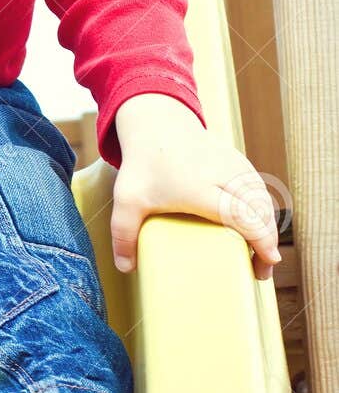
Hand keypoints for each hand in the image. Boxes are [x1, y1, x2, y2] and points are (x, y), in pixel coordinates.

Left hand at [111, 94, 280, 280]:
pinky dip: (263, 210)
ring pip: (263, 199)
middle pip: (259, 211)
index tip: (268, 259)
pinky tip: (257, 227)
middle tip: (262, 271)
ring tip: (261, 254)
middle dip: (268, 241)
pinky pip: (259, 189)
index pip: (240, 215)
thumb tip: (126, 268)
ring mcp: (234, 166)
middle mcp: (223, 176)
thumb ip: (123, 235)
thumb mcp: (126, 200)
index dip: (259, 238)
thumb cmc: (143, 163)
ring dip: (268, 226)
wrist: (157, 122)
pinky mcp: (239, 163)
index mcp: (199, 188)